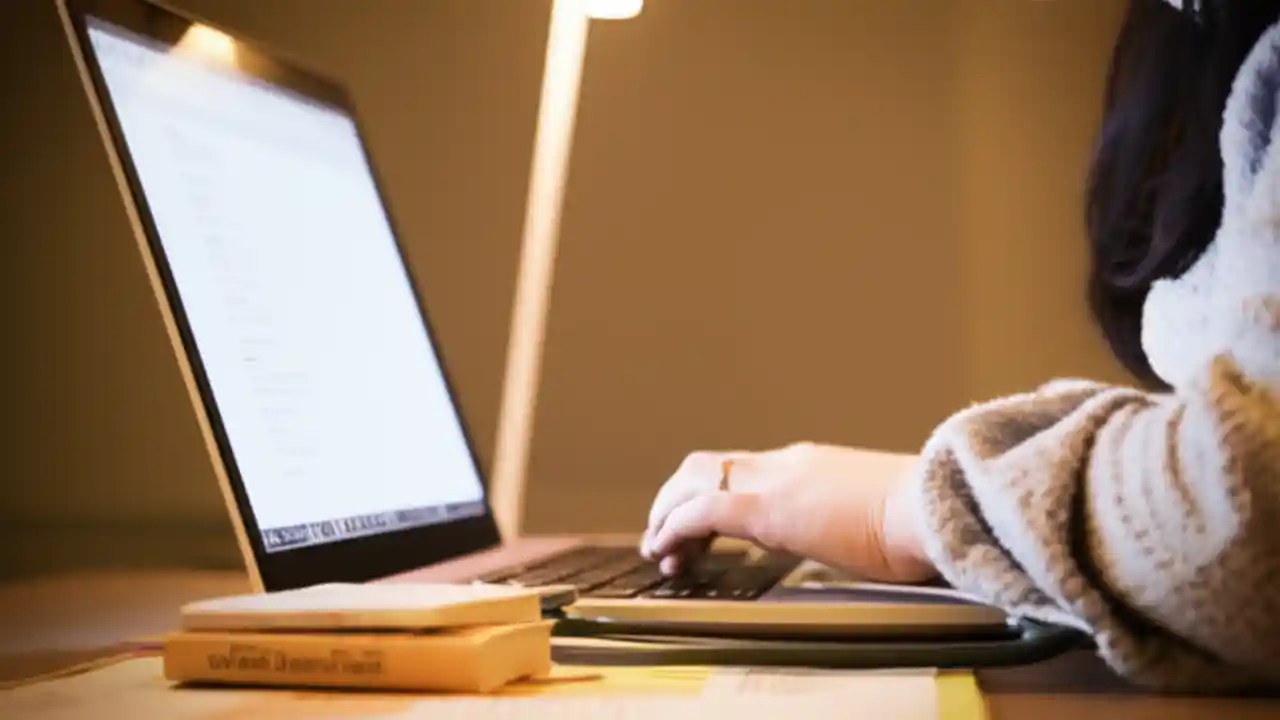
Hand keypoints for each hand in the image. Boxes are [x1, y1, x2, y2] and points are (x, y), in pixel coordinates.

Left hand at [639, 442, 936, 582]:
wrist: (936, 509)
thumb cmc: (918, 522)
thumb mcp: (869, 515)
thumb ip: (841, 519)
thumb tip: (841, 541)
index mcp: (808, 465)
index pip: (741, 469)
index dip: (707, 493)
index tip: (699, 529)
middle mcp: (784, 463)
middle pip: (705, 466)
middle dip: (673, 498)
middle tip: (663, 538)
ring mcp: (774, 481)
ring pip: (692, 480)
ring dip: (665, 513)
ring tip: (658, 550)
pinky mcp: (768, 509)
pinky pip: (700, 512)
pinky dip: (674, 528)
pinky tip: (666, 550)